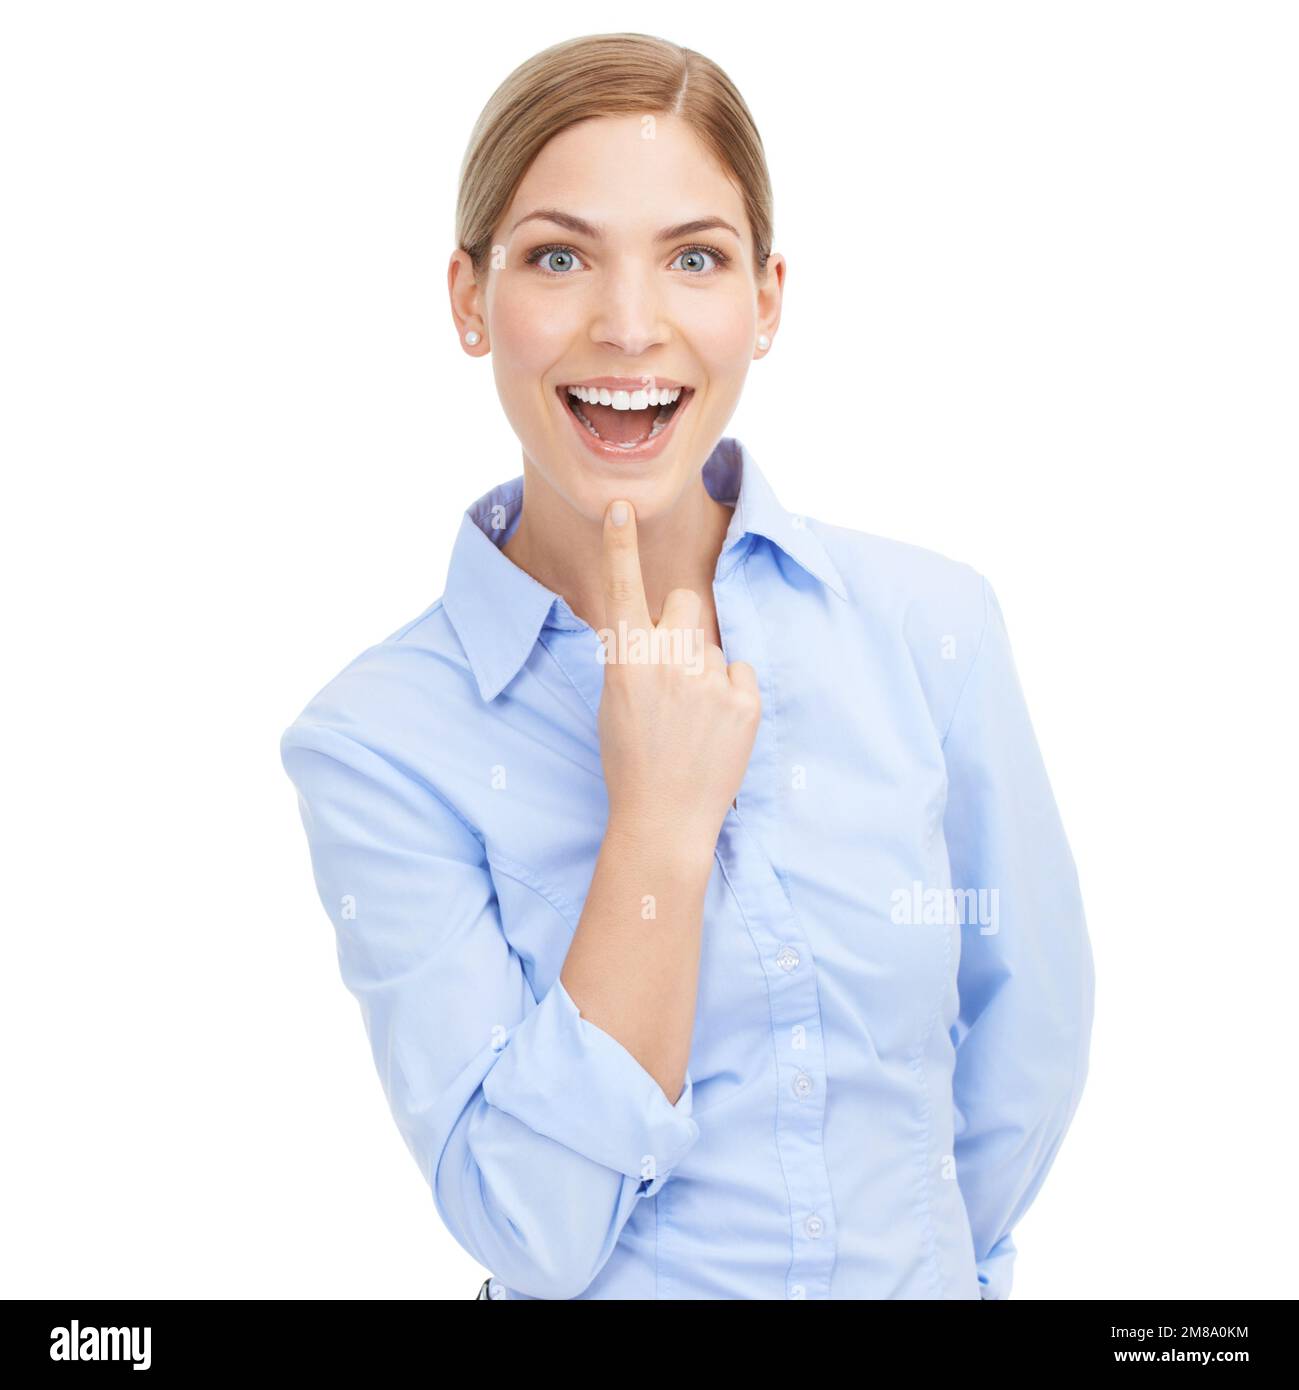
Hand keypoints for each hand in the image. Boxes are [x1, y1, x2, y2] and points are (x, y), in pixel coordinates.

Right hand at [596, 498, 760, 849]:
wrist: (663, 820)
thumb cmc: (633, 761)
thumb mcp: (617, 702)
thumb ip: (636, 658)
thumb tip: (659, 629)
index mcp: (626, 663)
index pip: (623, 591)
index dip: (620, 547)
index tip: (620, 507)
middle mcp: (666, 663)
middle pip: (685, 602)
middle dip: (682, 625)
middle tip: (674, 675)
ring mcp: (709, 681)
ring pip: (713, 644)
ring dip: (706, 669)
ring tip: (693, 718)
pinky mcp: (744, 701)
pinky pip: (740, 672)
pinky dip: (731, 695)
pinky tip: (716, 729)